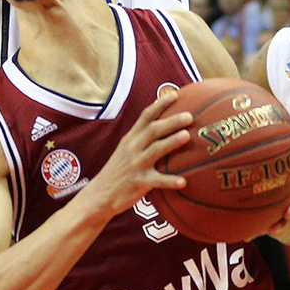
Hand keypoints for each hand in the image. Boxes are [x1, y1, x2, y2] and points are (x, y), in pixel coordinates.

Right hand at [79, 90, 191, 216]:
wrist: (100, 194)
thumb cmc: (119, 171)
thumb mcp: (126, 149)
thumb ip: (142, 138)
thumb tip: (163, 126)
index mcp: (131, 138)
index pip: (146, 116)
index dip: (160, 104)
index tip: (176, 94)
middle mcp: (133, 148)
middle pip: (153, 130)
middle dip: (171, 121)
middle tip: (189, 116)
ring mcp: (136, 165)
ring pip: (155, 150)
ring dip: (171, 142)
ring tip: (187, 136)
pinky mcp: (139, 182)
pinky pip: (157, 181)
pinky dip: (170, 181)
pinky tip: (183, 182)